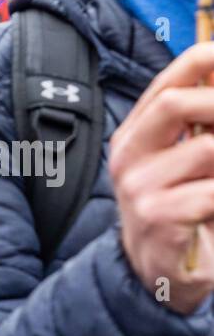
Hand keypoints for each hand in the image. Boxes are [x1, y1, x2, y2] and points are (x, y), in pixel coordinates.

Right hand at [108, 41, 213, 313]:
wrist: (159, 274)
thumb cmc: (182, 210)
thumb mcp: (183, 162)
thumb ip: (199, 126)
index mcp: (136, 135)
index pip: (172, 79)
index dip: (211, 60)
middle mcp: (128, 156)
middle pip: (178, 103)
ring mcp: (139, 188)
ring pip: (207, 149)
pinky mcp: (158, 217)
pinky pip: (212, 193)